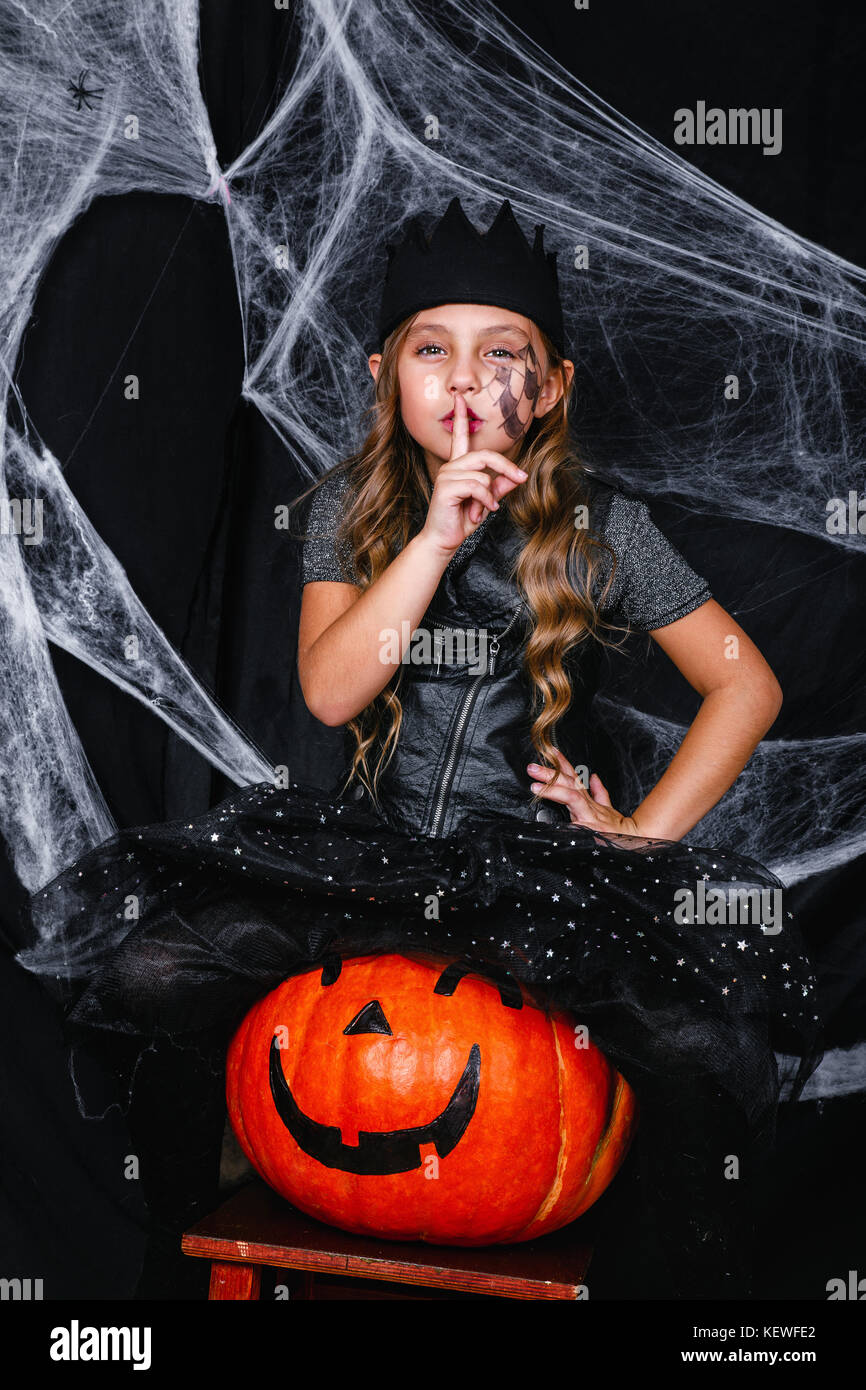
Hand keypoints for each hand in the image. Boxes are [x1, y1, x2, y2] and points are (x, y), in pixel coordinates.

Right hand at [418, 392, 528, 554]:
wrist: (444, 540)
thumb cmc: (461, 520)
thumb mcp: (486, 502)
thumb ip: (499, 487)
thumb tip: (517, 477)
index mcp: (458, 466)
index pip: (459, 436)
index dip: (460, 416)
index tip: (460, 398)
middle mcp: (451, 466)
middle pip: (485, 454)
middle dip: (506, 466)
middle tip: (520, 478)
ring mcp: (446, 475)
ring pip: (483, 474)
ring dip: (490, 494)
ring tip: (488, 508)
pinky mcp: (446, 487)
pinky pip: (477, 486)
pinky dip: (486, 500)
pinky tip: (484, 511)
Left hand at [527, 749, 639, 836]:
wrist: (635, 840)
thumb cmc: (618, 829)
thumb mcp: (608, 808)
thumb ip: (599, 793)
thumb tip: (594, 777)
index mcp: (588, 800)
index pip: (573, 777)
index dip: (562, 763)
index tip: (550, 752)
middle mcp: (588, 805)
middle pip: (568, 783)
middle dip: (550, 774)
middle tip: (532, 768)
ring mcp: (589, 816)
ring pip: (571, 797)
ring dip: (553, 790)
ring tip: (536, 786)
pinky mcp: (590, 829)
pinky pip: (575, 823)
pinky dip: (563, 819)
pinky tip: (550, 818)